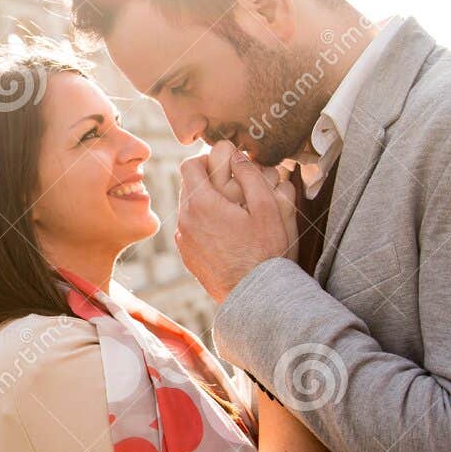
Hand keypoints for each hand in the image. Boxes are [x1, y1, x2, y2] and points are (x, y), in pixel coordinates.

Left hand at [175, 148, 297, 302]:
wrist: (255, 295)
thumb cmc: (264, 252)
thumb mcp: (267, 208)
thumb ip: (250, 175)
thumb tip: (236, 156)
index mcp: (201, 203)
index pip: (190, 165)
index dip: (207, 159)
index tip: (225, 164)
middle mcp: (185, 220)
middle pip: (187, 185)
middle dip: (207, 179)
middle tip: (233, 185)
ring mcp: (183, 239)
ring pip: (187, 207)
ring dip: (204, 201)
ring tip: (231, 209)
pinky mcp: (187, 254)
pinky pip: (189, 228)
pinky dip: (202, 222)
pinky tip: (225, 230)